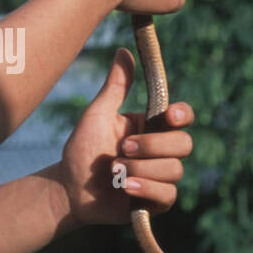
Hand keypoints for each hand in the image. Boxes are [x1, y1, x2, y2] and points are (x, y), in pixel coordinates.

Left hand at [55, 48, 193, 227]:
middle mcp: (161, 151)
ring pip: (175, 170)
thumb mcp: (97, 114)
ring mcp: (161, 176)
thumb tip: (123, 50)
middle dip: (153, 146)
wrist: (69, 188)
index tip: (170, 116)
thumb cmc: (82, 149)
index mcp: (151, 127)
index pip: (182, 118)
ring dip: (142, 168)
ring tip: (114, 171)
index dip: (183, 115)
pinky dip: (146, 189)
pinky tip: (125, 188)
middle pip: (184, 145)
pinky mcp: (155, 201)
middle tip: (122, 148)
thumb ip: (115, 86)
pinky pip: (168, 194)